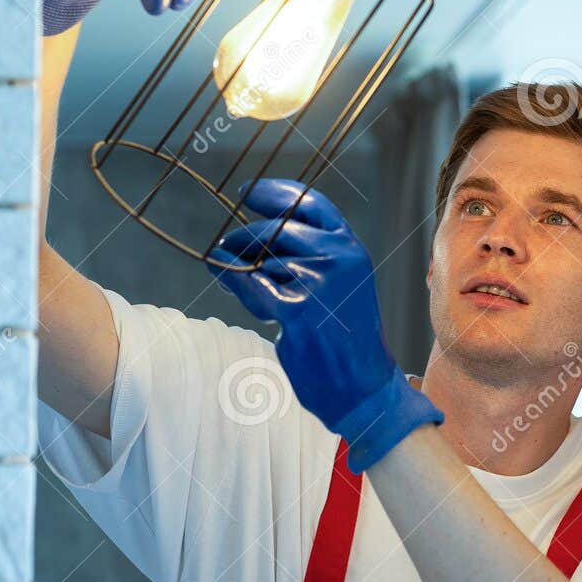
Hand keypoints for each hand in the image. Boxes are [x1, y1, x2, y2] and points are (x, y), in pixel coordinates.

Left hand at [205, 179, 443, 472]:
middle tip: (226, 244)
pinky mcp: (298, 309)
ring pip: (261, 260)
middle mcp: (339, 258)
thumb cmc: (345, 340)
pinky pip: (249, 284)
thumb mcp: (341, 285)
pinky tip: (218, 269)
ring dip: (243, 270)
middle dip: (245, 236)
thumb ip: (312, 257)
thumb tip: (255, 238)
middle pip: (277, 228)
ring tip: (243, 284)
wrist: (363, 389)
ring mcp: (320, 282)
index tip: (246, 192)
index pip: (310, 203)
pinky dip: (228, 275)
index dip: (274, 193)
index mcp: (351, 249)